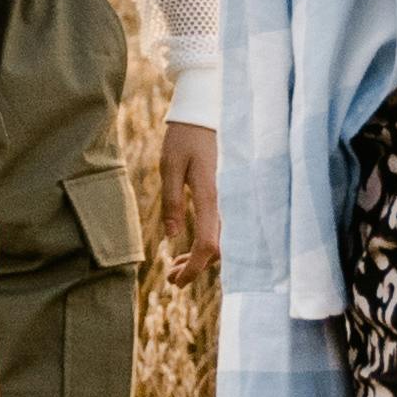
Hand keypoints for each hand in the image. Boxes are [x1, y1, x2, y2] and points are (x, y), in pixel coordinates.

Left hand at [159, 124, 220, 279]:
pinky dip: (204, 245)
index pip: (207, 243)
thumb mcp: (170, 165)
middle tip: (170, 279)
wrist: (204, 116)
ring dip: (199, 259)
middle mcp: (224, 202)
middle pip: (216, 249)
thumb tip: (172, 236)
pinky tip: (187, 248)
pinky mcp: (223, 198)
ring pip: (219, 242)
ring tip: (174, 268)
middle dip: (195, 268)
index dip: (195, 267)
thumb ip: (172, 200)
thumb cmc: (185, 137)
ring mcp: (226, 201)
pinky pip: (218, 230)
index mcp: (210, 195)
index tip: (177, 280)